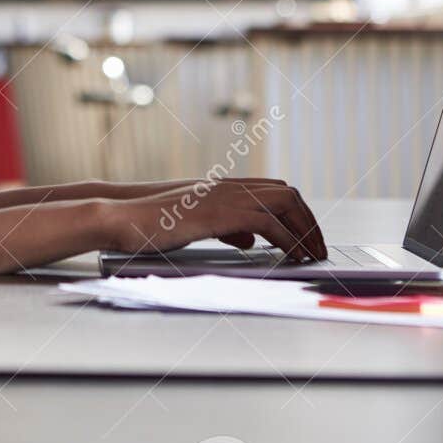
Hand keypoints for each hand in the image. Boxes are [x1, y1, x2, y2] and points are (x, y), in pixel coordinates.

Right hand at [107, 180, 325, 261]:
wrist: (124, 218)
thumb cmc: (153, 224)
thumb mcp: (196, 223)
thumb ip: (226, 227)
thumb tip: (250, 238)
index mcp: (224, 187)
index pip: (275, 189)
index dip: (297, 211)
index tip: (307, 235)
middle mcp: (230, 186)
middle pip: (287, 193)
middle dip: (309, 221)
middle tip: (318, 248)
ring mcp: (226, 197)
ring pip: (285, 203)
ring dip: (305, 230)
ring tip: (313, 255)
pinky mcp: (222, 213)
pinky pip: (269, 224)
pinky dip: (288, 240)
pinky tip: (293, 256)